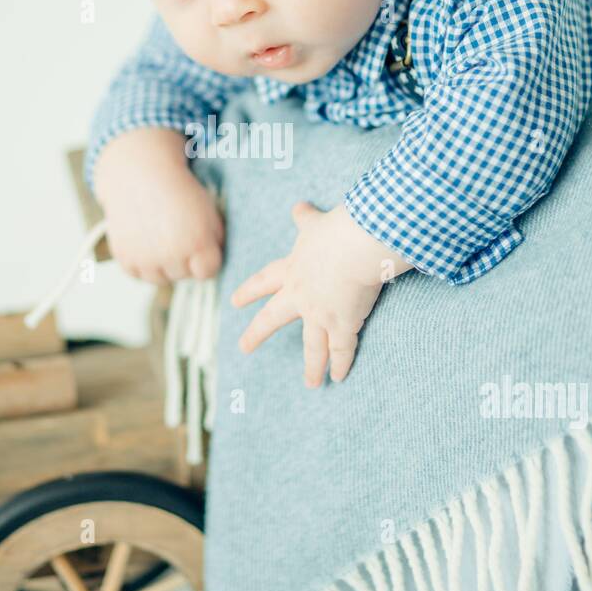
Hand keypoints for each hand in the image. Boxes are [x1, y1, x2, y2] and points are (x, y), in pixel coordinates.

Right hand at [95, 128, 223, 283]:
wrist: (139, 172)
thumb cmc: (178, 190)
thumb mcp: (209, 212)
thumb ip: (215, 241)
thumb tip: (212, 265)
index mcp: (196, 242)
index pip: (208, 271)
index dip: (206, 259)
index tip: (200, 246)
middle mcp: (171, 254)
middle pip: (184, 276)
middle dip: (184, 260)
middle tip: (177, 235)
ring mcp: (145, 258)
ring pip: (160, 279)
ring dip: (163, 266)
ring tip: (161, 241)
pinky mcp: (124, 257)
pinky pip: (137, 274)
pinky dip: (141, 264)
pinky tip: (145, 243)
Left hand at [231, 202, 411, 385]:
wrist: (356, 244)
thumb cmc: (337, 229)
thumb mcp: (316, 222)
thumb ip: (306, 218)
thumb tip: (298, 206)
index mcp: (293, 269)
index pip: (265, 281)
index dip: (250, 291)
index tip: (235, 301)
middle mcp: (301, 295)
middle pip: (274, 318)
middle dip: (258, 333)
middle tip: (244, 347)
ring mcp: (320, 313)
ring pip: (312, 346)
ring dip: (312, 366)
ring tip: (311, 384)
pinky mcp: (342, 325)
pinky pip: (341, 350)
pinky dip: (341, 364)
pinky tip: (339, 377)